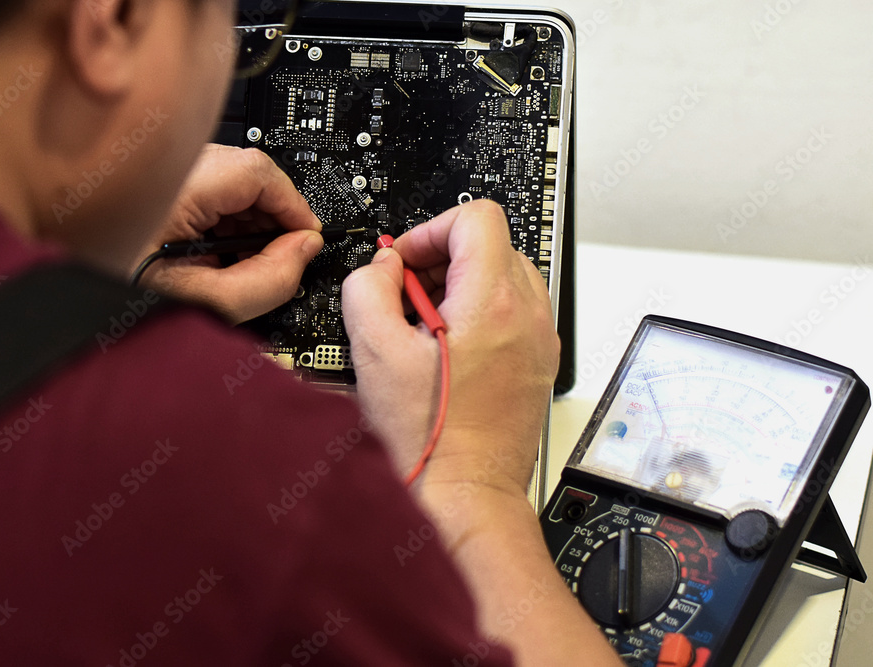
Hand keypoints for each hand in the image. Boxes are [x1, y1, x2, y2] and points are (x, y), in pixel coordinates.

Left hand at [134, 144, 323, 322]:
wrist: (72, 294)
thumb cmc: (120, 294)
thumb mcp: (206, 301)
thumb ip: (267, 280)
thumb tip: (303, 252)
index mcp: (176, 190)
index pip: (259, 171)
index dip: (294, 205)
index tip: (307, 238)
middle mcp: (168, 169)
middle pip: (249, 173)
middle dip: (273, 216)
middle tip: (279, 256)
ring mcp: (161, 173)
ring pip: (231, 182)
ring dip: (250, 220)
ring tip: (241, 262)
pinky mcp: (158, 183)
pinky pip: (209, 190)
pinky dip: (226, 221)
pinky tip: (218, 254)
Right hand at [341, 200, 559, 493]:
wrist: (465, 497)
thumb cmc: (430, 440)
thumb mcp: (375, 353)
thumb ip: (368, 288)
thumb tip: (383, 267)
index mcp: (493, 302)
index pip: (477, 217)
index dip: (431, 230)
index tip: (406, 261)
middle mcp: (528, 317)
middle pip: (492, 245)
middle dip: (443, 260)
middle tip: (407, 296)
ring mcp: (539, 343)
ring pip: (505, 278)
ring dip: (462, 286)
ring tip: (425, 328)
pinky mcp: (537, 366)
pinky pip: (513, 315)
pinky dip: (480, 316)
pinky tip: (447, 354)